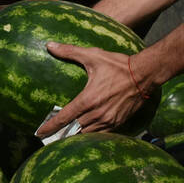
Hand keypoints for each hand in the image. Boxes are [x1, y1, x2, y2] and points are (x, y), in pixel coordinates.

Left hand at [33, 43, 149, 136]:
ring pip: (87, 135)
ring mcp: (108, 120)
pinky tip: (86, 133)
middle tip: (49, 137)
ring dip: (76, 136)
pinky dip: (91, 135)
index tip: (39, 133)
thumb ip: (70, 52)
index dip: (50, 127)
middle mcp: (96, 114)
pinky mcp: (118, 123)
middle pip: (73, 130)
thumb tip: (50, 45)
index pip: (64, 118)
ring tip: (65, 137)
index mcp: (87, 100)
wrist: (144, 75)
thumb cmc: (117, 65)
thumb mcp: (93, 56)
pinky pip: (101, 134)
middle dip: (61, 134)